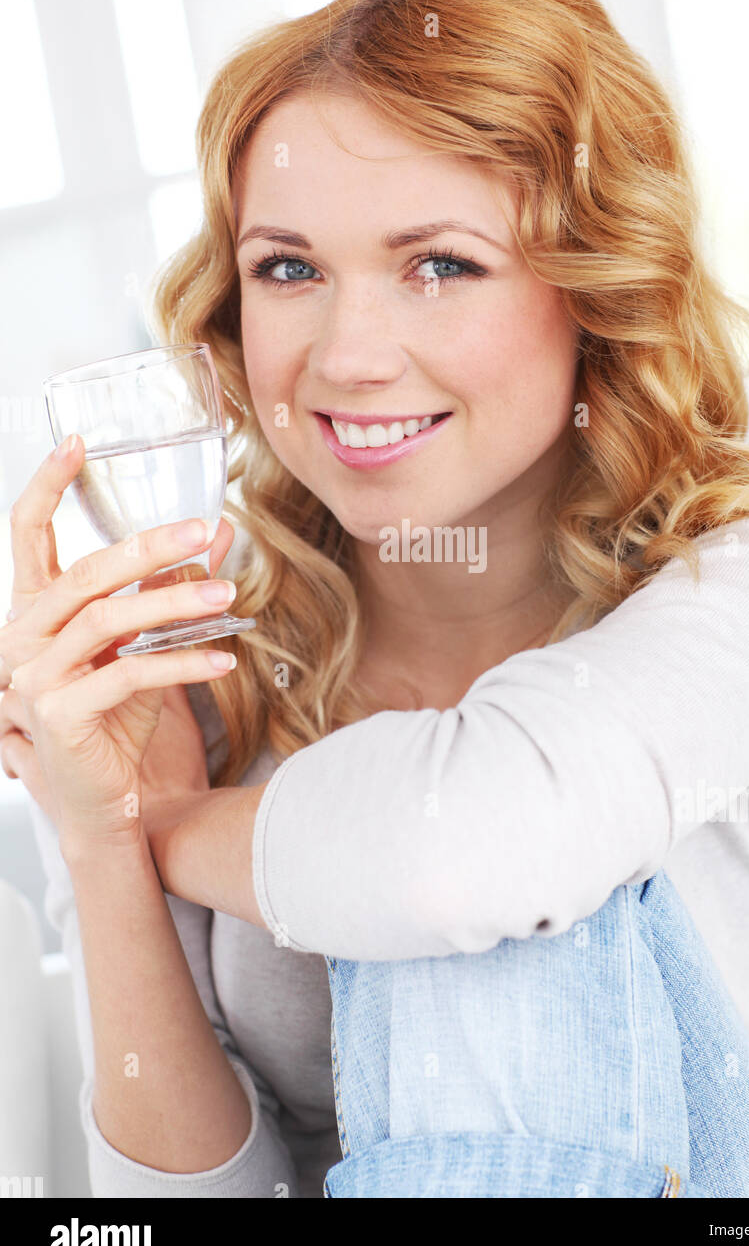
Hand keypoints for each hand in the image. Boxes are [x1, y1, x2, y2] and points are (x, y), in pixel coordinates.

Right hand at [0, 434, 238, 855]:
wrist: (104, 801)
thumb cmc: (118, 720)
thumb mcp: (145, 646)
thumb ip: (169, 591)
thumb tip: (215, 534)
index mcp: (36, 612)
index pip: (27, 535)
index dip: (46, 486)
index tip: (79, 444)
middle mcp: (24, 638)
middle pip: (85, 574)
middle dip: (148, 547)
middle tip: (203, 531)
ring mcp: (35, 677)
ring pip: (109, 621)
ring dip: (175, 606)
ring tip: (228, 599)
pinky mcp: (61, 714)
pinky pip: (128, 676)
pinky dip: (182, 665)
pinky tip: (224, 662)